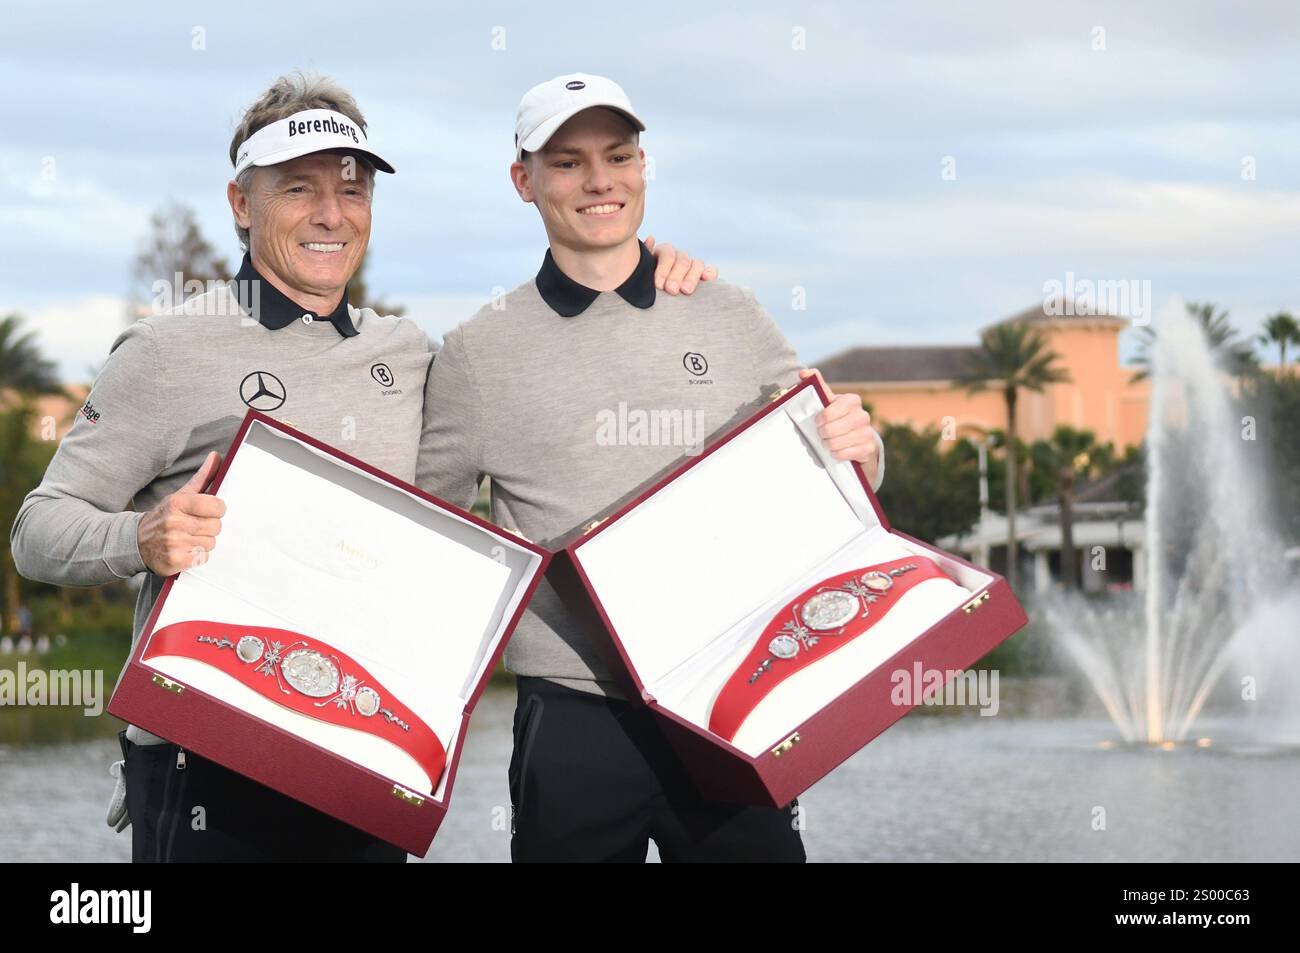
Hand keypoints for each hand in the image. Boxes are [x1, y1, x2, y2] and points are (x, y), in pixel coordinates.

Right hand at [137, 451, 226, 575]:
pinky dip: (196, 556)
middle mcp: (175, 523)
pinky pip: (202, 558)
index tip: (209, 511)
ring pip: (211, 543)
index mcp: (178, 503)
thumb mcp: (181, 495)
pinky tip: (184, 550)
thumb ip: (203, 477)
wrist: (136, 542)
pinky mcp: (175, 561)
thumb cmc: (165, 516)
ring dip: (203, 542)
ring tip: (188, 538)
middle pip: (216, 527)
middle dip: (209, 527)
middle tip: (194, 526)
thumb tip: (217, 456)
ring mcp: (174, 543)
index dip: (217, 510)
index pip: (217, 506)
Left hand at [643, 234, 717, 294]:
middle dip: (676, 276)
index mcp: (664, 253)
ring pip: (697, 264)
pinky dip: (710, 273)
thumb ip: (645, 256)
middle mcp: (680, 257)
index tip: (659, 285)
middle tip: (671, 290)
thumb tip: (651, 238)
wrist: (652, 299)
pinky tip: (706, 278)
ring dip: (692, 277)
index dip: (663, 269)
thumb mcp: (642, 273)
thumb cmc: (646, 286)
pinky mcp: (704, 276)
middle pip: (682, 260)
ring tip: (685, 291)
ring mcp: (693, 265)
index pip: (667, 255)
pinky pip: (711, 271)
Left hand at [800, 368, 880, 480]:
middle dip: (823, 433)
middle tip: (821, 433)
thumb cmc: (837, 417)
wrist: (857, 437)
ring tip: (828, 442)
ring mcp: (868, 432)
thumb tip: (803, 373)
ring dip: (828, 444)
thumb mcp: (828, 401)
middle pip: (831, 430)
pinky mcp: (869, 448)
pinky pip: (845, 454)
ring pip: (837, 443)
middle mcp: (863, 415)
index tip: (817, 421)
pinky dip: (836, 454)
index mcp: (852, 400)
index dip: (820, 419)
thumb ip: (817, 386)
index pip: (829, 412)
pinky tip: (836, 450)